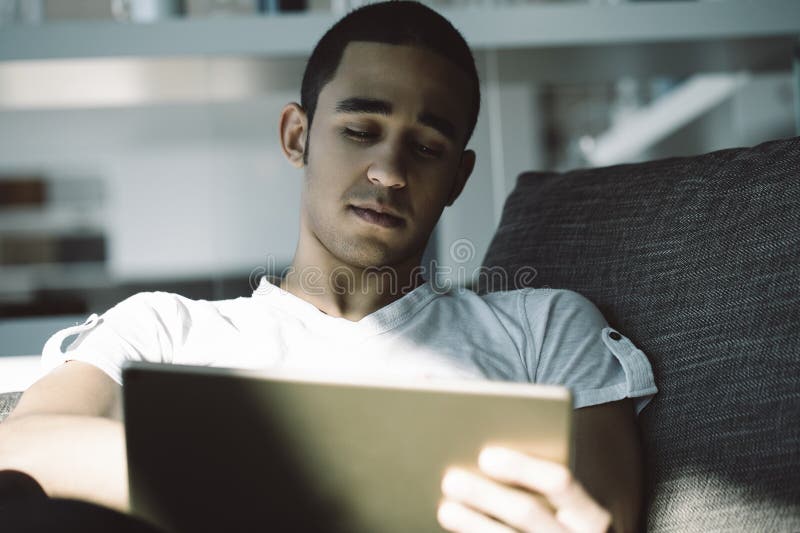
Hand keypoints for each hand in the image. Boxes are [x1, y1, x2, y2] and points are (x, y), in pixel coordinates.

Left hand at [437, 446, 611, 532]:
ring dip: (473, 523)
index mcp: (590, 516)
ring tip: (447, 509)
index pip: (558, 483)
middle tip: (452, 480)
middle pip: (527, 512)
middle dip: (485, 494)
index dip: (521, 466)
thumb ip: (545, 489)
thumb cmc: (569, 528)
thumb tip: (489, 458)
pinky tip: (462, 531)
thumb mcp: (573, 512)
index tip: (486, 456)